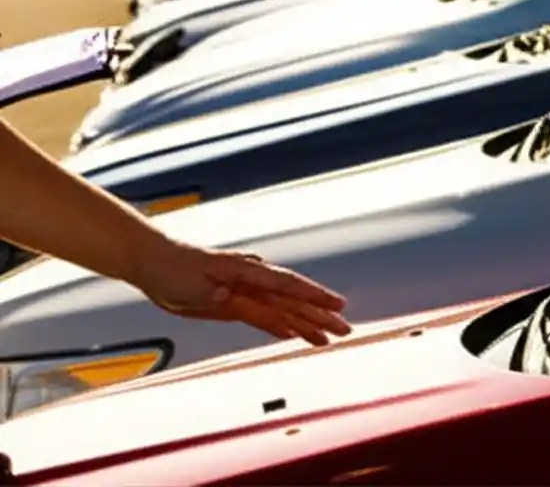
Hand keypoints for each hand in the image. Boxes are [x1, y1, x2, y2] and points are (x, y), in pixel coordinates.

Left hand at [131, 241, 351, 346]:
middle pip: (293, 300)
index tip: (338, 305)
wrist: (153, 262)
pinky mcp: (236, 303)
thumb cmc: (172, 270)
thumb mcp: (192, 285)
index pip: (287, 285)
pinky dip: (284, 324)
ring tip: (330, 338)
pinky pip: (267, 316)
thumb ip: (215, 292)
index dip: (313, 296)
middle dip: (320, 315)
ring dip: (307, 323)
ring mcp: (246, 291)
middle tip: (345, 330)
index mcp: (246, 273)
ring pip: (283, 309)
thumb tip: (230, 295)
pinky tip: (297, 333)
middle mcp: (252, 281)